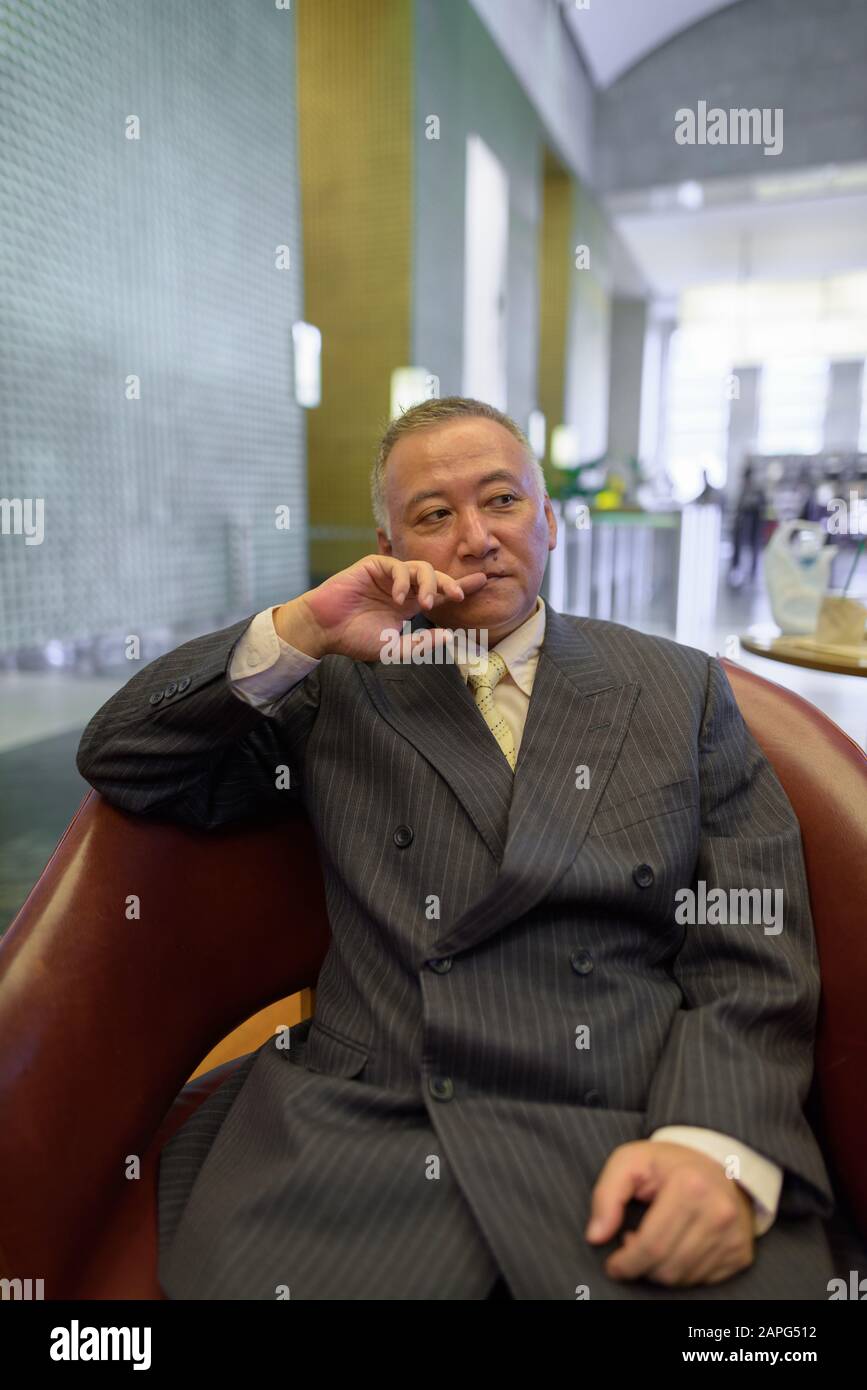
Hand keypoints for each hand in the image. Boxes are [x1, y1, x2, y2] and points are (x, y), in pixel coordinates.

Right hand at [273, 555, 489, 660]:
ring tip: (425, 603)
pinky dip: (401, 580)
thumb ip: (420, 644)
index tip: (483, 582)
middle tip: (459, 596)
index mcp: (408, 604)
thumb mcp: (393, 648)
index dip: (461, 587)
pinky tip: (399, 597)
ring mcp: (387, 575)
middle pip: (435, 576)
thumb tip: (449, 636)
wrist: (324, 630)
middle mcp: (402, 587)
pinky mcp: (372, 566)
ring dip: (428, 584)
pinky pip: (395, 566)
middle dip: (451, 583)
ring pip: (419, 568)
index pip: (440, 592)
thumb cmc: (353, 639)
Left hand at [585, 1141, 754, 1286]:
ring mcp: (734, 1235)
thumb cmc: (667, 1164)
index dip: (626, 1263)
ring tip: (653, 1245)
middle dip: (641, 1268)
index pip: (651, 1246)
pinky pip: (702, 1280)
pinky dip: (682, 1272)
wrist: (717, 1163)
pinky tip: (675, 1249)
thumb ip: (606, 1196)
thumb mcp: (629, 1162)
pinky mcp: (741, 1253)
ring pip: (684, 1278)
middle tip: (631, 1252)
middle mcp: (718, 1213)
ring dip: (660, 1270)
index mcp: (690, 1186)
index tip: (613, 1265)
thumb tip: (595, 1236)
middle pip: (667, 1268)